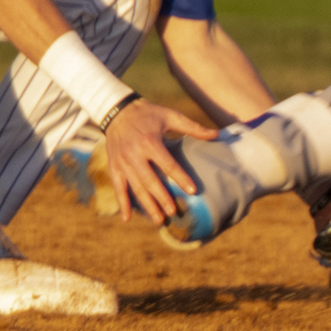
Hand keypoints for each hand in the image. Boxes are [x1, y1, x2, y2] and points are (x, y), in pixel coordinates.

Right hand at [100, 99, 217, 223]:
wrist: (117, 111)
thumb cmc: (148, 113)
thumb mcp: (170, 116)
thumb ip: (193, 127)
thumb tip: (216, 134)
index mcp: (150, 142)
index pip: (168, 164)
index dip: (181, 178)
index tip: (192, 191)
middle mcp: (134, 154)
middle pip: (150, 181)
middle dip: (162, 198)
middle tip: (173, 212)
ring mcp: (123, 162)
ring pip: (136, 188)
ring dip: (147, 205)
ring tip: (159, 220)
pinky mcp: (114, 167)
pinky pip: (118, 188)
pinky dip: (122, 203)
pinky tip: (127, 218)